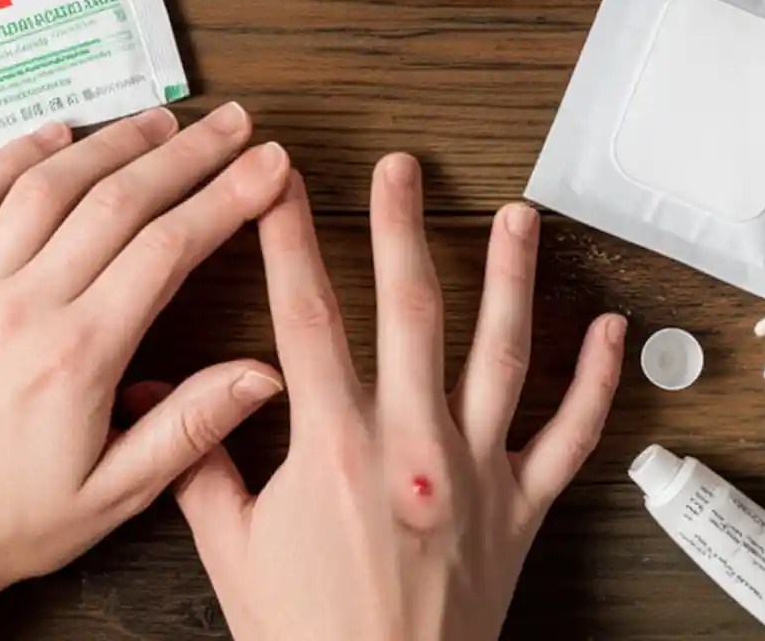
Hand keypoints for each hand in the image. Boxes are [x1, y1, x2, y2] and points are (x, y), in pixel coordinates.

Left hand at [0, 103, 290, 640]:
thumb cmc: (10, 522)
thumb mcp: (114, 494)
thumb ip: (190, 428)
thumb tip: (266, 375)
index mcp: (78, 354)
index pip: (167, 248)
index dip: (226, 197)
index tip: (268, 164)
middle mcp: (23, 305)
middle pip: (117, 200)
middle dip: (187, 154)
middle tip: (234, 121)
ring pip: (48, 186)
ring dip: (110, 142)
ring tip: (163, 119)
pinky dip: (12, 157)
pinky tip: (54, 135)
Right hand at [177, 154, 626, 640]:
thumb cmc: (303, 637)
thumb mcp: (231, 552)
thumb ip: (198, 465)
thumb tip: (155, 399)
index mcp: (333, 450)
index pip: (305, 318)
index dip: (288, 242)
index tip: (281, 187)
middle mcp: (410, 447)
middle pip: (408, 313)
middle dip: (399, 230)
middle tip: (400, 170)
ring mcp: (475, 474)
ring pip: (501, 356)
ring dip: (510, 279)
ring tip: (516, 219)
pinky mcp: (522, 510)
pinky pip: (572, 436)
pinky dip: (596, 382)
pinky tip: (609, 329)